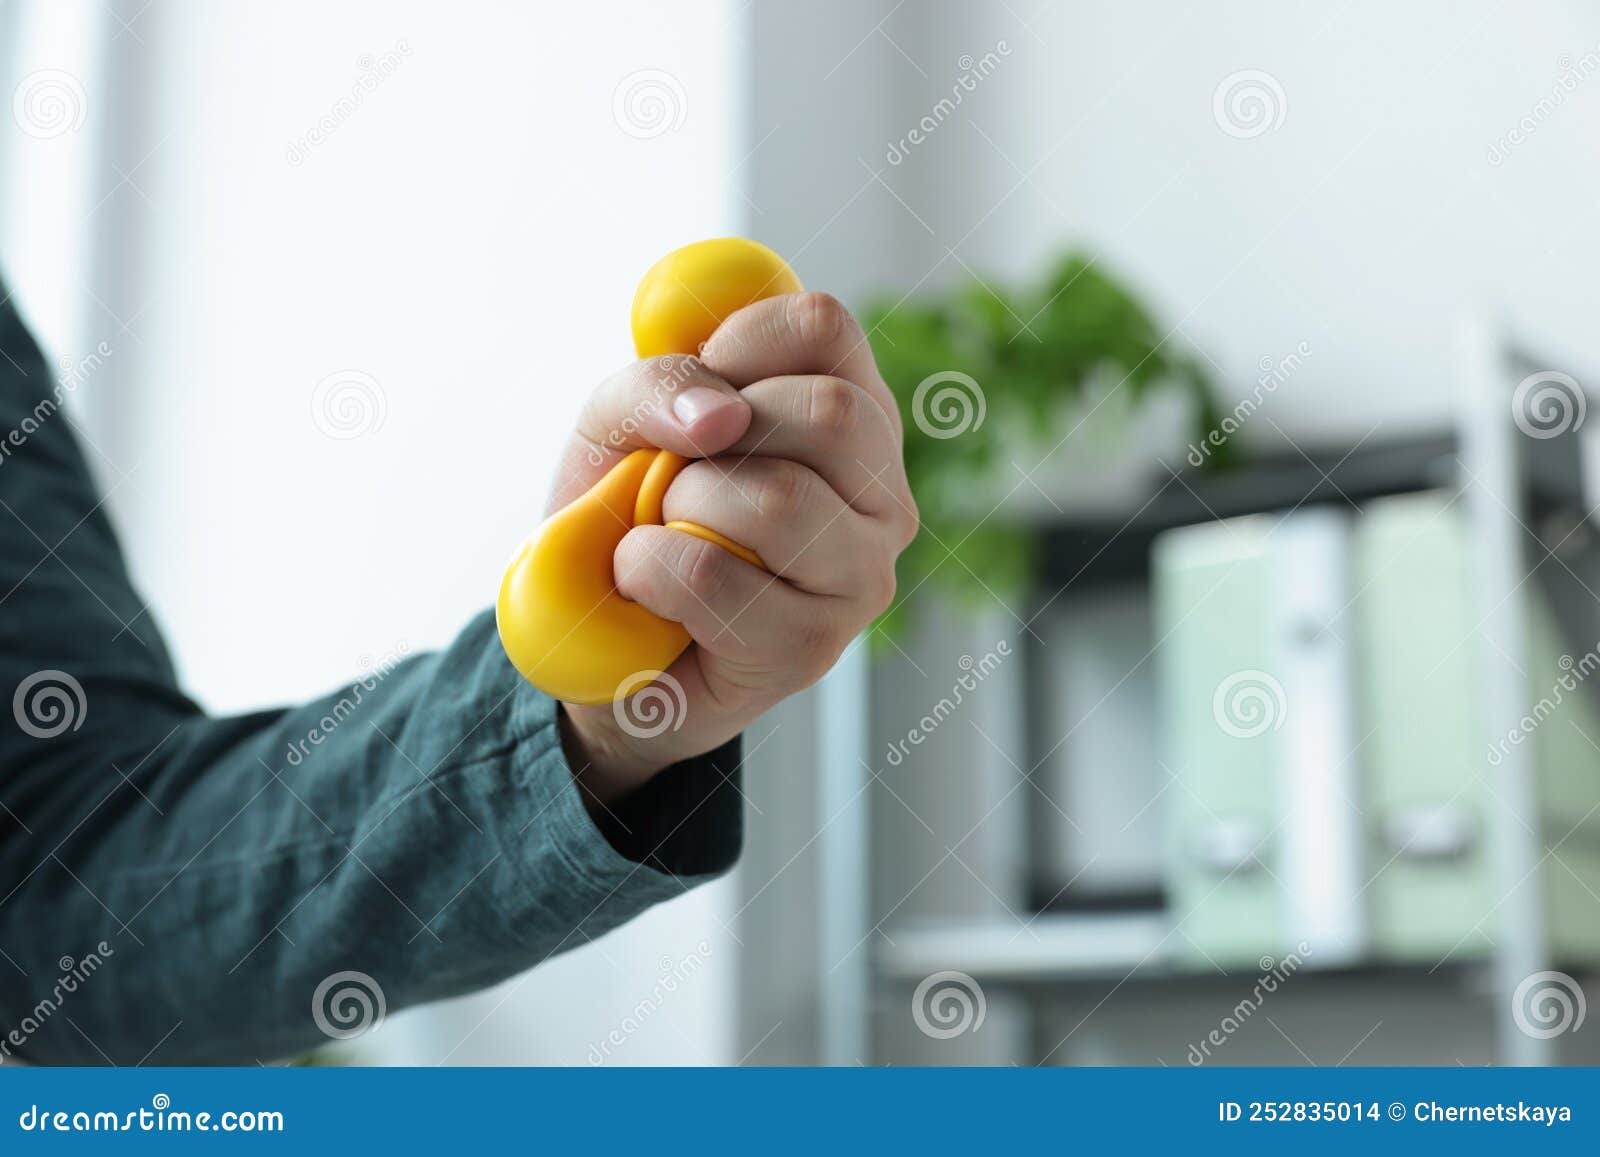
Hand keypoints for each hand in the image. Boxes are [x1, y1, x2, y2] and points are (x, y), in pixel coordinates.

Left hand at [552, 292, 917, 806]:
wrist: (600, 643)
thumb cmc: (626, 517)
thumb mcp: (616, 426)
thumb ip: (653, 385)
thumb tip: (716, 414)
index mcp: (853, 417)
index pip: (825, 327)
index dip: (741, 340)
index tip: (699, 386)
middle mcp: (882, 496)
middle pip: (831, 414)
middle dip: (716, 437)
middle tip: (674, 475)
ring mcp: (862, 576)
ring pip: (781, 500)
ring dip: (680, 505)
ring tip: (662, 531)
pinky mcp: (813, 646)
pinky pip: (715, 575)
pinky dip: (648, 567)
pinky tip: (647, 586)